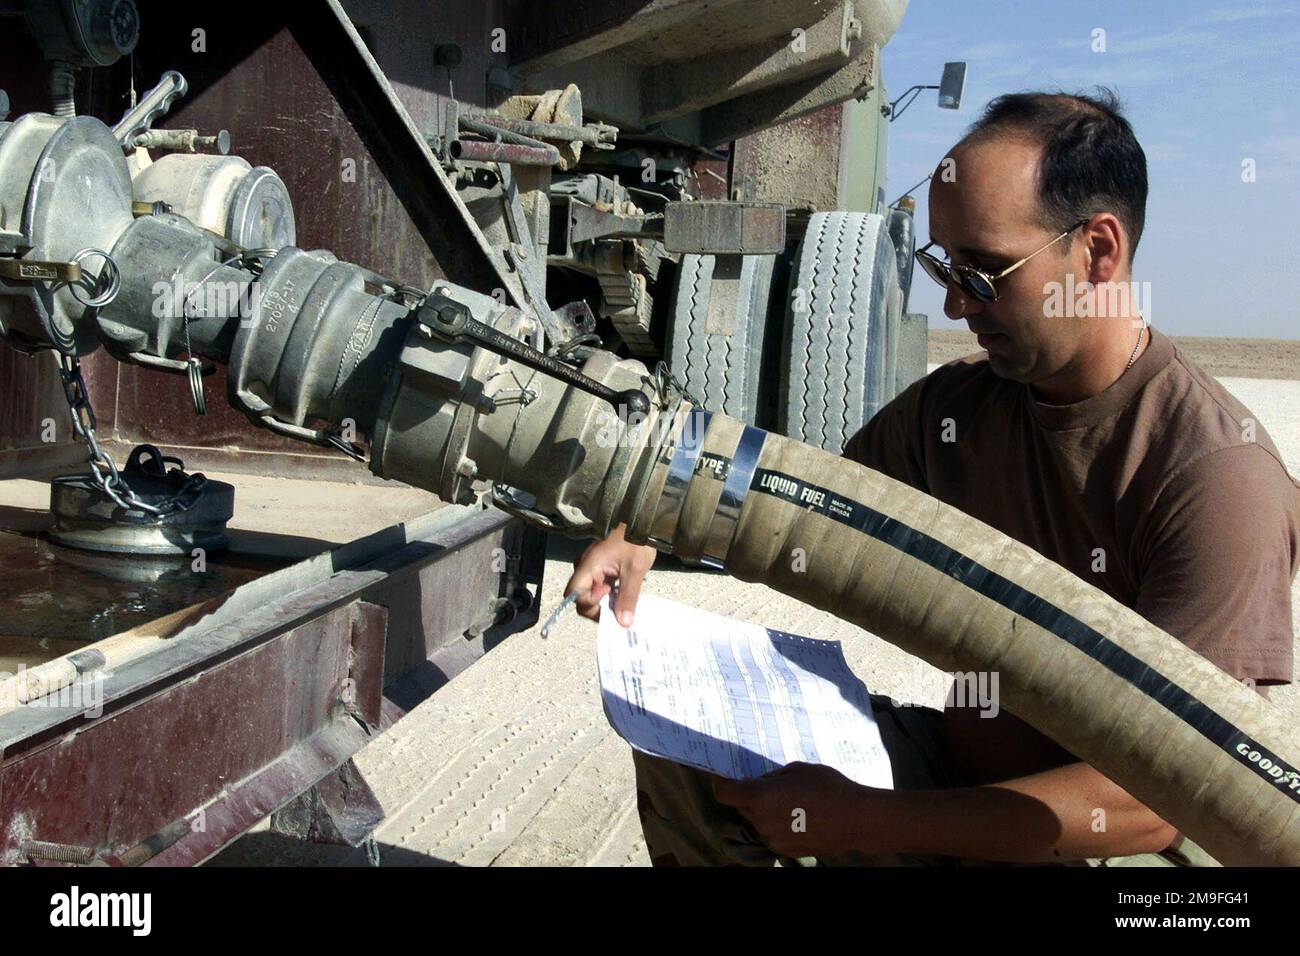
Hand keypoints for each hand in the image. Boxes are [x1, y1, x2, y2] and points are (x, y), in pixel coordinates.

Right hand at [564, 522, 656, 625]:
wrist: (642, 521)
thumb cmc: (636, 541)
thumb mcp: (635, 570)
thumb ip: (628, 597)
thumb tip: (623, 623)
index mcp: (589, 565)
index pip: (575, 595)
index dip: (590, 603)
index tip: (609, 595)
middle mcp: (585, 567)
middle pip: (580, 597)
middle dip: (597, 607)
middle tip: (618, 607)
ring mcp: (592, 567)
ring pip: (590, 593)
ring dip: (604, 601)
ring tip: (622, 600)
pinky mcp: (600, 568)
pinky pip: (597, 586)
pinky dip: (608, 594)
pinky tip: (621, 593)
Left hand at [712, 762, 889, 858]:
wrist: (856, 819)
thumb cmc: (828, 787)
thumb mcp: (797, 769)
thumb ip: (772, 776)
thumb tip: (761, 782)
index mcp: (760, 797)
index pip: (725, 793)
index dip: (722, 784)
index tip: (725, 777)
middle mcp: (762, 820)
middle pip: (742, 806)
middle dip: (749, 795)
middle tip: (769, 785)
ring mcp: (773, 838)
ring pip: (758, 820)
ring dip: (765, 811)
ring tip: (791, 801)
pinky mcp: (786, 849)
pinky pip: (773, 833)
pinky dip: (779, 824)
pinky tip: (800, 816)